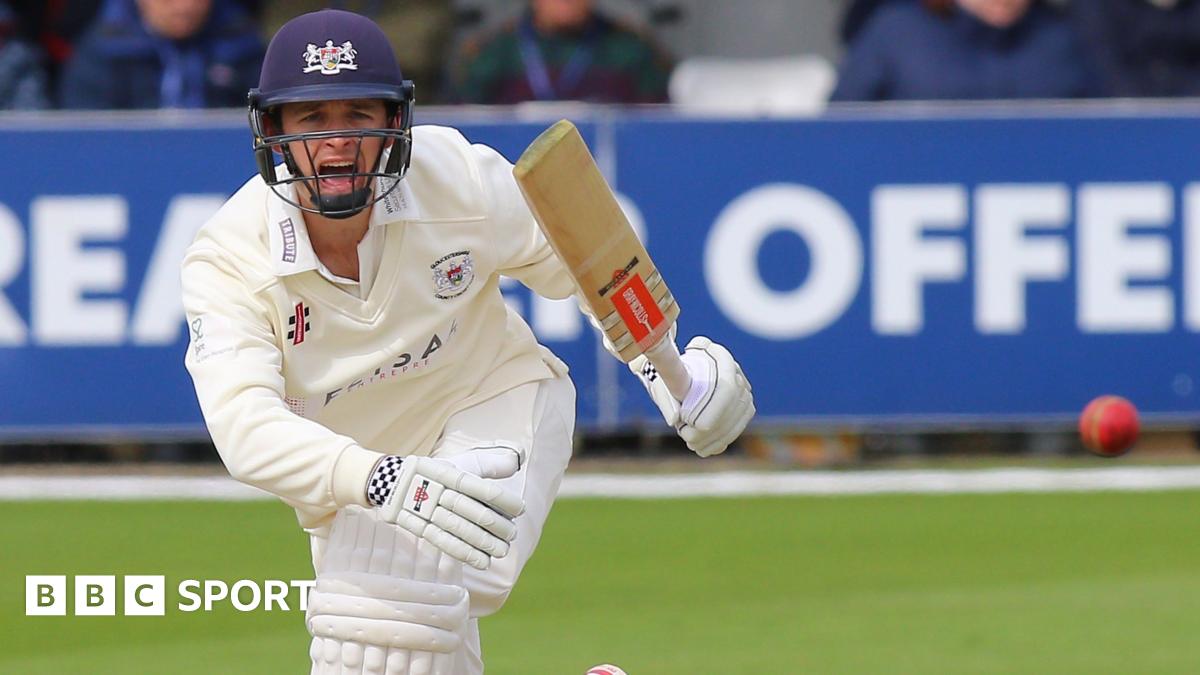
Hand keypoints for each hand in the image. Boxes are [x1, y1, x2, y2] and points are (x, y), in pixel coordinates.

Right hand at [375, 446, 524, 569]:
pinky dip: (467, 555)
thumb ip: (491, 465)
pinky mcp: (423, 527)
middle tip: (512, 534)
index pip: (487, 491)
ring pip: (465, 531)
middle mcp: (444, 493)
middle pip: (479, 514)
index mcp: (456, 474)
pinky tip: (484, 562)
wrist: (397, 481)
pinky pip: (446, 543)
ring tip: (503, 551)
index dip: (507, 502)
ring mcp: (431, 511)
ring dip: (487, 545)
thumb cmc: (440, 472)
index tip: (520, 509)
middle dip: (500, 528)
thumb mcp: (464, 463)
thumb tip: (516, 463)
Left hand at [634, 336, 754, 457]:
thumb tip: (674, 419)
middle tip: (686, 437)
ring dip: (713, 438)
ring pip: (736, 420)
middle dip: (710, 428)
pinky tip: (702, 449)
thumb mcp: (662, 382)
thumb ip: (666, 398)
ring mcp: (742, 392)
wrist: (679, 379)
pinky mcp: (742, 410)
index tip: (687, 420)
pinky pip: (736, 429)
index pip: (726, 387)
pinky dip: (718, 442)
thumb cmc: (669, 378)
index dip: (711, 408)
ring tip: (691, 444)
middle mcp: (736, 373)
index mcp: (719, 357)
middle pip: (733, 406)